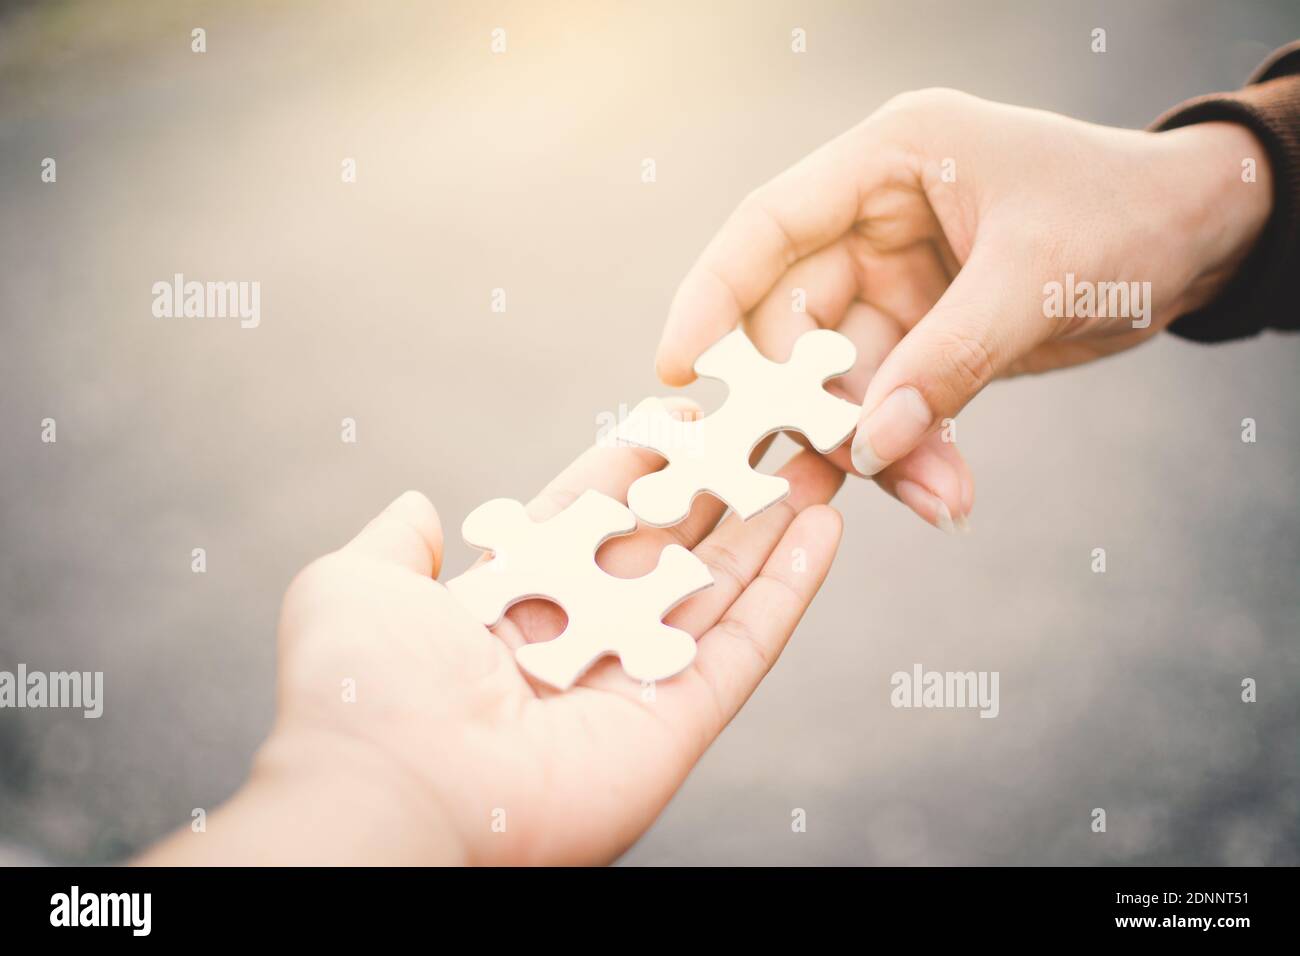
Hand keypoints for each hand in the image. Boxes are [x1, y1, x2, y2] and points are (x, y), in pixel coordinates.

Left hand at [138, 412, 843, 865]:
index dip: (645, 460)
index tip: (692, 408)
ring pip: (721, 588)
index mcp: (513, 600)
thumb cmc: (360, 692)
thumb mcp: (355, 584)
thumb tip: (419, 505)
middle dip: (724, 484)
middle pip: (672, 544)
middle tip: (777, 427)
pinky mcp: (676, 722)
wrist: (389, 793)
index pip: (597, 512)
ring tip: (821, 462)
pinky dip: (789, 590)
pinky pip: (745, 646)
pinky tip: (822, 531)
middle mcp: (581, 636)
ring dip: (773, 526)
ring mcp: (634, 679)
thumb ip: (398, 541)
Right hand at [655, 89, 1271, 531]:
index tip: (675, 369)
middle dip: (819, 405)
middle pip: (796, 322)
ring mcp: (895, 282)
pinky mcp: (922, 334)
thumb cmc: (1127, 215)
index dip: (710, 295)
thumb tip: (869, 448)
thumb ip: (947, 361)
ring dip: (876, 445)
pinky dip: (908, 450)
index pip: (767, 225)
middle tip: (849, 470)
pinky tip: (942, 491)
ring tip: (937, 498)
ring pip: (841, 378)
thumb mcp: (1038, 279)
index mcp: (888, 162)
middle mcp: (875, 220)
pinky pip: (888, 402)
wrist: (1202, 237)